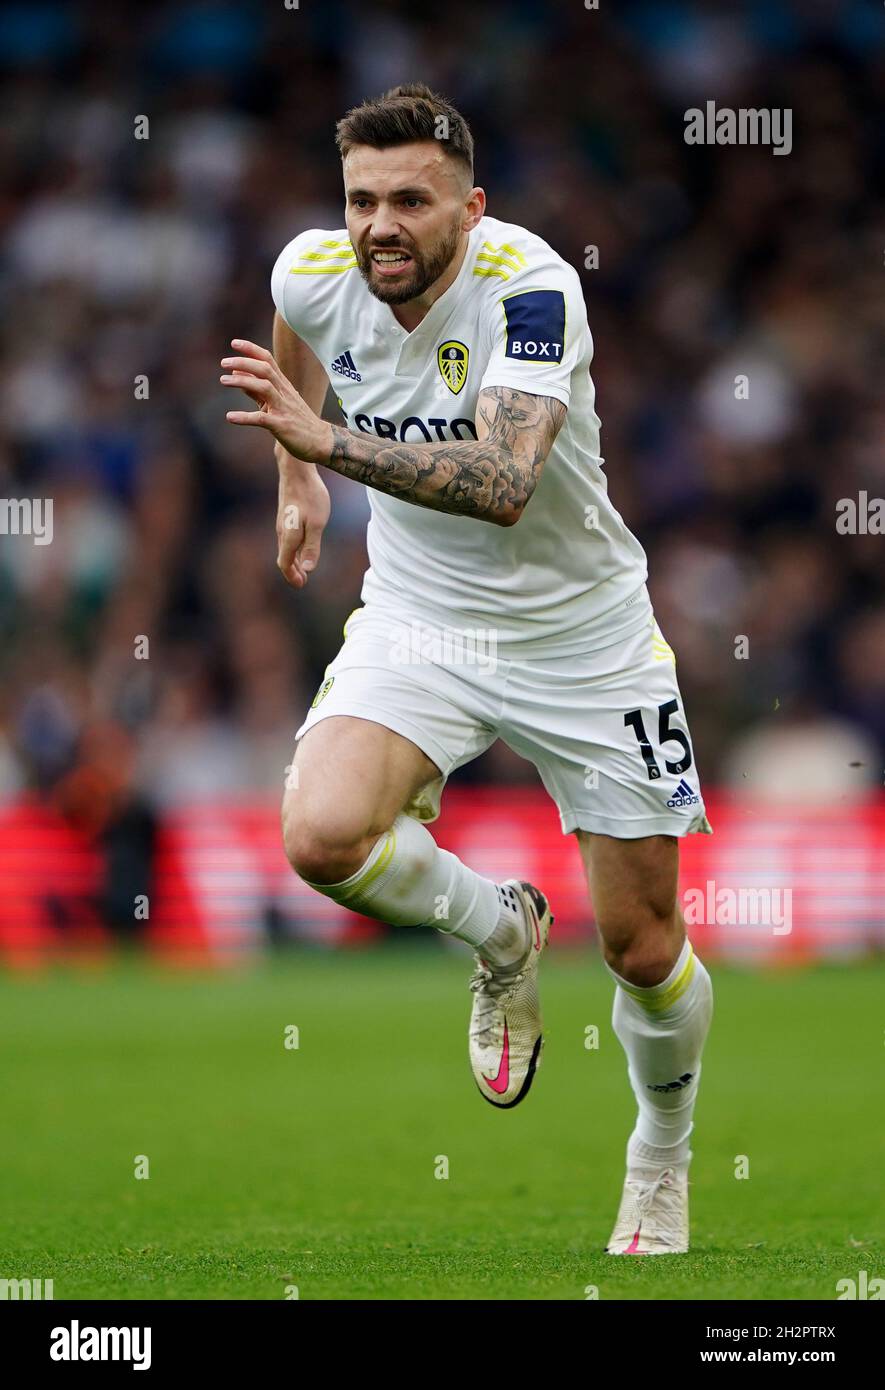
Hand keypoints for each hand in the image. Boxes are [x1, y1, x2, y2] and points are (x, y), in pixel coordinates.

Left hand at [221, 339, 332, 463]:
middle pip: (265, 369)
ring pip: (263, 387)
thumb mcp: (277, 402)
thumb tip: (237, 374)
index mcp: (283, 385)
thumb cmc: (298, 421)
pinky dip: (244, 417)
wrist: (321, 442)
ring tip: (223, 380)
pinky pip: (261, 419)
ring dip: (242, 382)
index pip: (268, 360)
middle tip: (224, 362)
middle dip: (244, 362)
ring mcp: (283, 408)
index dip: (251, 350)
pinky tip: (230, 417)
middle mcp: (284, 393)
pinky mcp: (281, 426)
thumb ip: (256, 390)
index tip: (234, 343)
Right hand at [276, 464, 330, 587]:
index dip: (292, 576)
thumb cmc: (309, 496)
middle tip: (303, 581)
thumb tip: (307, 570)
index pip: (285, 563)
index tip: (301, 585)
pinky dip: (293, 547)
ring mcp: (282, 522)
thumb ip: (312, 548)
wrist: (296, 470)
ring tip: (303, 568)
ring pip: (285, 547)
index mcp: (288, 537)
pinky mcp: (285, 514)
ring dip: (293, 560)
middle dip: (292, 571)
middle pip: (284, 558)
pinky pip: (287, 537)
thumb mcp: (316, 524)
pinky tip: (302, 545)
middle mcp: (281, 531)